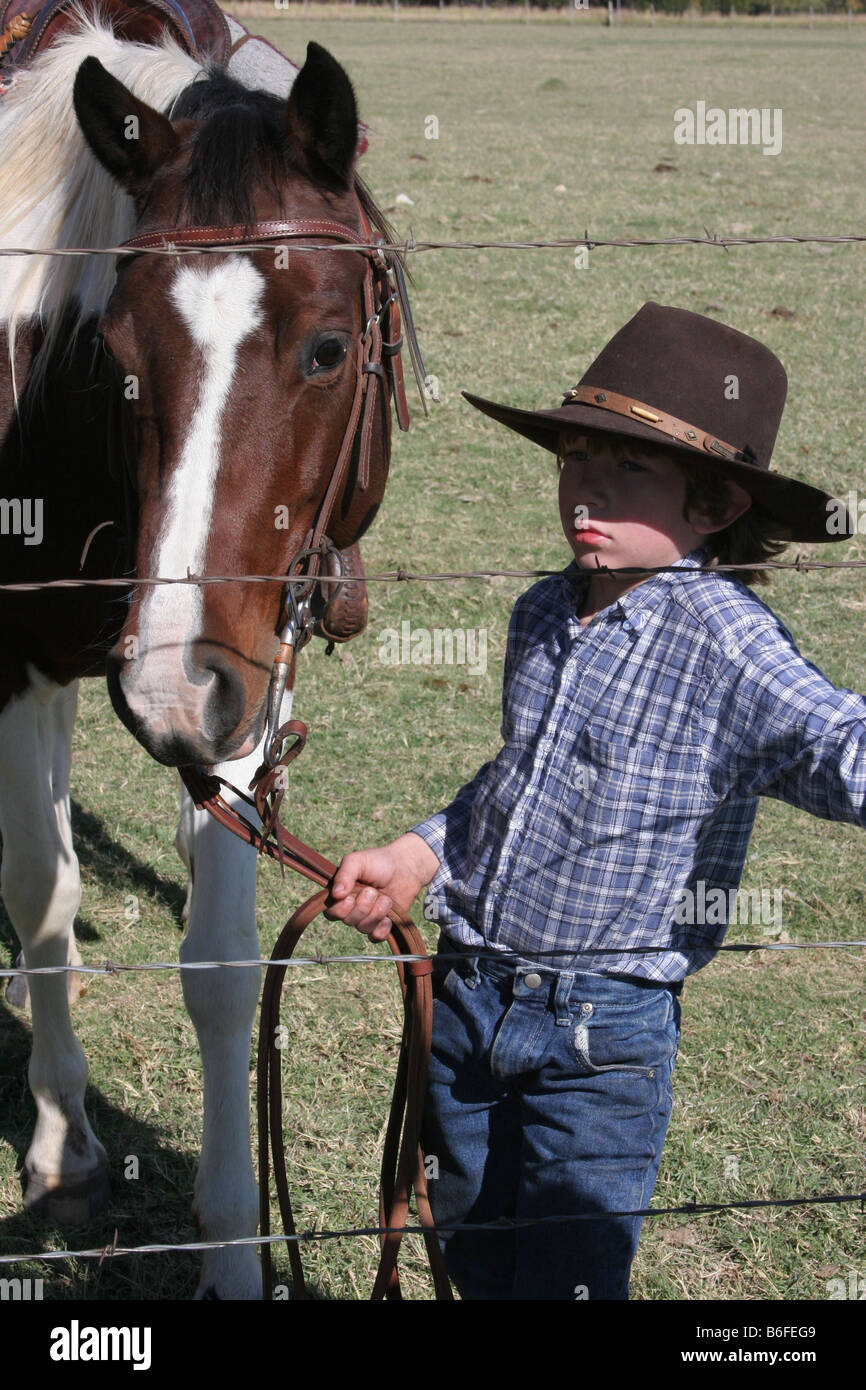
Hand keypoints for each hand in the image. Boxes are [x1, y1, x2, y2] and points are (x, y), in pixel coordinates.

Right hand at [325, 833, 440, 941]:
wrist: (405, 867)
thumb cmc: (378, 861)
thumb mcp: (357, 861)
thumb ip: (344, 874)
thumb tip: (335, 894)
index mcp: (341, 895)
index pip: (331, 912)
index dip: (340, 909)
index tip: (350, 898)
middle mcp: (352, 909)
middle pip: (348, 921)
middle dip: (362, 907)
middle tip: (372, 891)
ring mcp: (367, 917)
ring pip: (364, 928)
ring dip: (376, 912)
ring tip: (385, 898)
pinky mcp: (382, 924)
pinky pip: (376, 936)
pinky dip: (382, 928)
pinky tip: (389, 917)